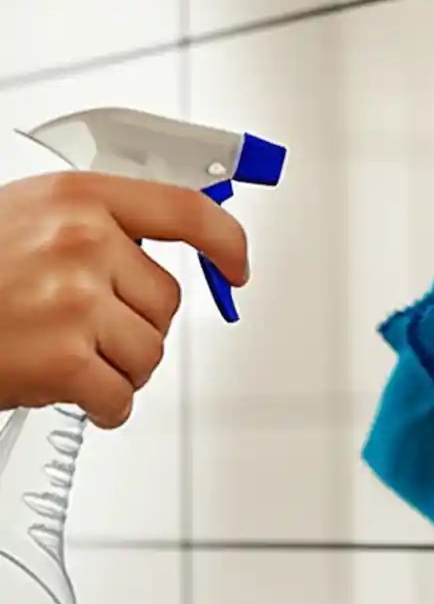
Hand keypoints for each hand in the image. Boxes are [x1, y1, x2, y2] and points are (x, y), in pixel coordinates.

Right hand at [0, 172, 248, 426]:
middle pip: (167, 300)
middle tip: (77, 326)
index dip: (226, 241)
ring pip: (150, 352)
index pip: (187, 211)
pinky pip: (121, 395)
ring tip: (63, 355)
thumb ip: (95, 224)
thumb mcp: (25, 217)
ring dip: (117, 367)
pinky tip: (69, 392)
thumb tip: (162, 245)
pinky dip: (103, 406)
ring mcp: (73, 300)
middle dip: (133, 322)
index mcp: (79, 198)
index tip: (237, 266)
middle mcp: (82, 241)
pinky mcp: (63, 359)